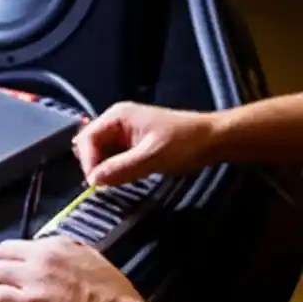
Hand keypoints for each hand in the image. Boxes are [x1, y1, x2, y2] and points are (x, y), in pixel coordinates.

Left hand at [0, 237, 147, 301]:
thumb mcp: (95, 263)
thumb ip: (70, 257)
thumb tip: (54, 261)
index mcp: (60, 245)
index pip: (21, 245)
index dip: (20, 261)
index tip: (24, 273)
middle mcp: (43, 257)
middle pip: (2, 254)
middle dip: (5, 270)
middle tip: (13, 286)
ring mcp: (33, 279)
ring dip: (2, 287)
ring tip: (13, 300)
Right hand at [72, 102, 217, 185]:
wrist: (215, 140)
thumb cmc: (185, 143)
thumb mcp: (152, 157)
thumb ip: (120, 168)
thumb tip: (93, 180)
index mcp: (117, 116)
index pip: (87, 139)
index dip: (88, 161)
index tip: (96, 183)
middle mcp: (116, 121)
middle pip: (90, 146)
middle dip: (95, 165)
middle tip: (105, 184)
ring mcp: (125, 132)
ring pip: (102, 154)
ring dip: (106, 169)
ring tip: (117, 181)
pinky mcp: (133, 144)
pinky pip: (115, 157)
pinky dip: (117, 169)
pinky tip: (127, 177)